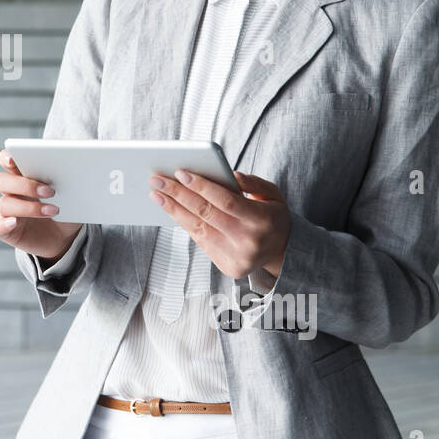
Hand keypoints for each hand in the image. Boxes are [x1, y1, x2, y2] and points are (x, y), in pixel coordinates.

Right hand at [0, 148, 83, 262]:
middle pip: (2, 181)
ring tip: (54, 211)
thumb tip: (76, 169)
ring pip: (4, 204)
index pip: (7, 159)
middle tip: (51, 191)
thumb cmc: (67, 209)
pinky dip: (2, 224)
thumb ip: (70, 180)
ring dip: (28, 207)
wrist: (65, 238)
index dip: (6, 157)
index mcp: (24, 175)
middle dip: (25, 185)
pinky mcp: (7, 230)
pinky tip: (15, 223)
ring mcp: (7, 212)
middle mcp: (12, 191)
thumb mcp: (73, 193)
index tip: (14, 159)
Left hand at [149, 169, 290, 281]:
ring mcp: (236, 257)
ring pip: (198, 229)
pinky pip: (200, 240)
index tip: (180, 172)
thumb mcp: (273, 194)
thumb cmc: (272, 216)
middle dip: (178, 194)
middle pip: (206, 214)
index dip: (202, 187)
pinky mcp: (226, 266)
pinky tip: (171, 209)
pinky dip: (184, 223)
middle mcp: (248, 242)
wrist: (282, 251)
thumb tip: (231, 175)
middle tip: (157, 180)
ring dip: (173, 209)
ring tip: (156, 194)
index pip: (226, 201)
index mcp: (262, 220)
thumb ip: (253, 183)